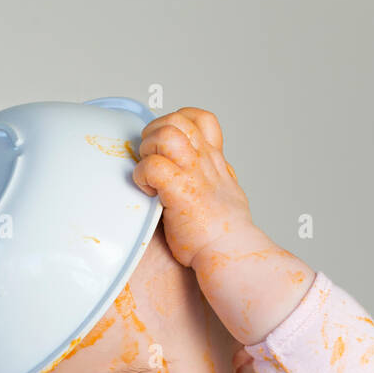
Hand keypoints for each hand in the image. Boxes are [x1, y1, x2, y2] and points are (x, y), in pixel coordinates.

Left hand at [131, 107, 254, 268]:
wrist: (230, 253)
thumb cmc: (225, 235)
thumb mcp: (227, 195)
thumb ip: (215, 180)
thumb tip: (208, 180)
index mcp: (215, 160)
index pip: (200, 119)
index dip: (177, 121)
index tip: (166, 144)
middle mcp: (205, 161)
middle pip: (178, 119)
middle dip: (154, 133)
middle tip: (149, 159)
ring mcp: (193, 174)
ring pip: (166, 134)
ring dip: (148, 149)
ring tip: (149, 174)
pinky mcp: (179, 191)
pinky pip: (153, 165)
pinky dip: (142, 175)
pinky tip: (148, 192)